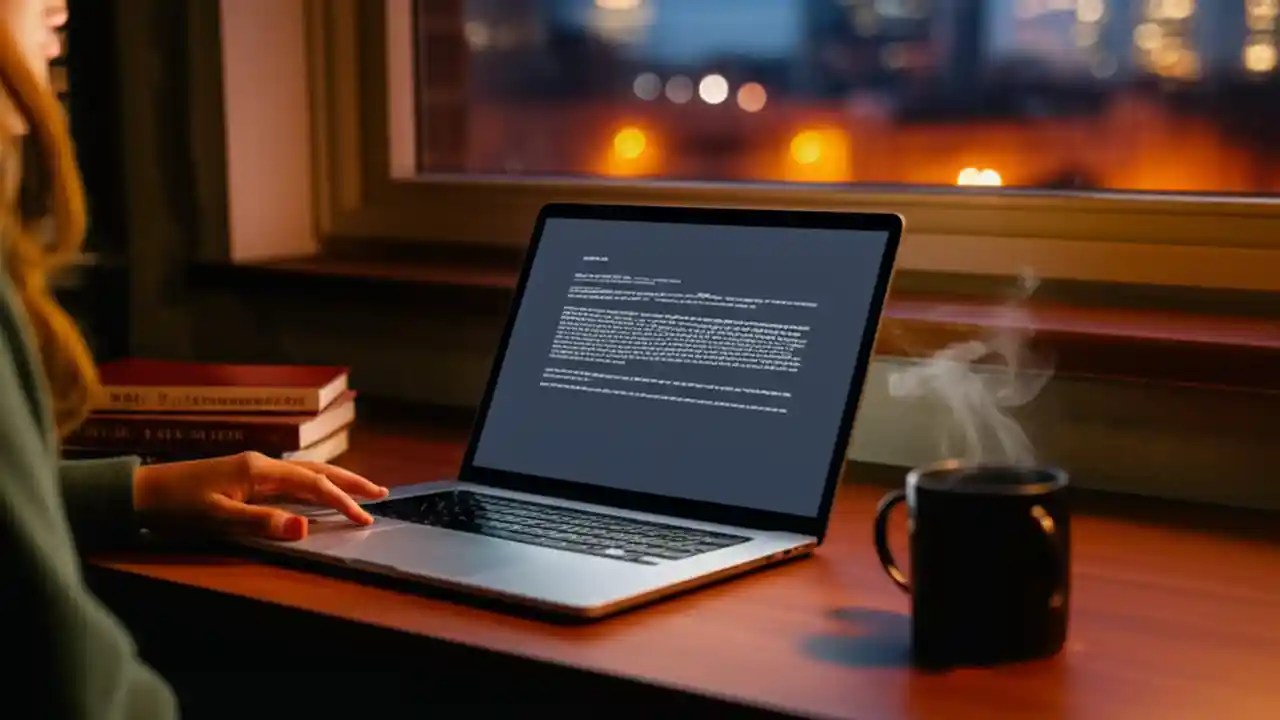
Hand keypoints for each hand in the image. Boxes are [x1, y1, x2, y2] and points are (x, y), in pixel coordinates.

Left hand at [132, 451, 389, 540]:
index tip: (365, 518)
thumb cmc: (176, 507)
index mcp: (259, 470)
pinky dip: (313, 484)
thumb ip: (263, 523)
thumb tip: (306, 528)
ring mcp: (253, 469)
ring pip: (305, 472)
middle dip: (350, 482)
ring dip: (335, 481)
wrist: (139, 493)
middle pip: (316, 471)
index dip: (342, 501)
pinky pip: (290, 478)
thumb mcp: (218, 518)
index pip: (313, 484)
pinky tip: (317, 491)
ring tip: (359, 490)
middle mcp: (261, 464)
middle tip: (381, 493)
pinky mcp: (244, 477)